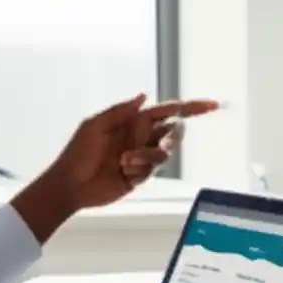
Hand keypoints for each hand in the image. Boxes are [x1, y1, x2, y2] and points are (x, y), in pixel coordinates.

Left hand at [12, 95, 218, 241]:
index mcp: (133, 121)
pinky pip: (150, 172)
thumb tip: (144, 97)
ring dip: (146, 157)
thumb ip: (121, 111)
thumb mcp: (94, 125)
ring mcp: (142, 157)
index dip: (191, 108)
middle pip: (173, 132)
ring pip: (163, 154)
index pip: (168, 111)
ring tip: (123, 162)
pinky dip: (137, 171)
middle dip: (170, 139)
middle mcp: (141, 137)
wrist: (70, 185)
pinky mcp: (140, 176)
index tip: (212, 105)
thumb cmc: (77, 153)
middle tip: (153, 145)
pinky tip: (121, 173)